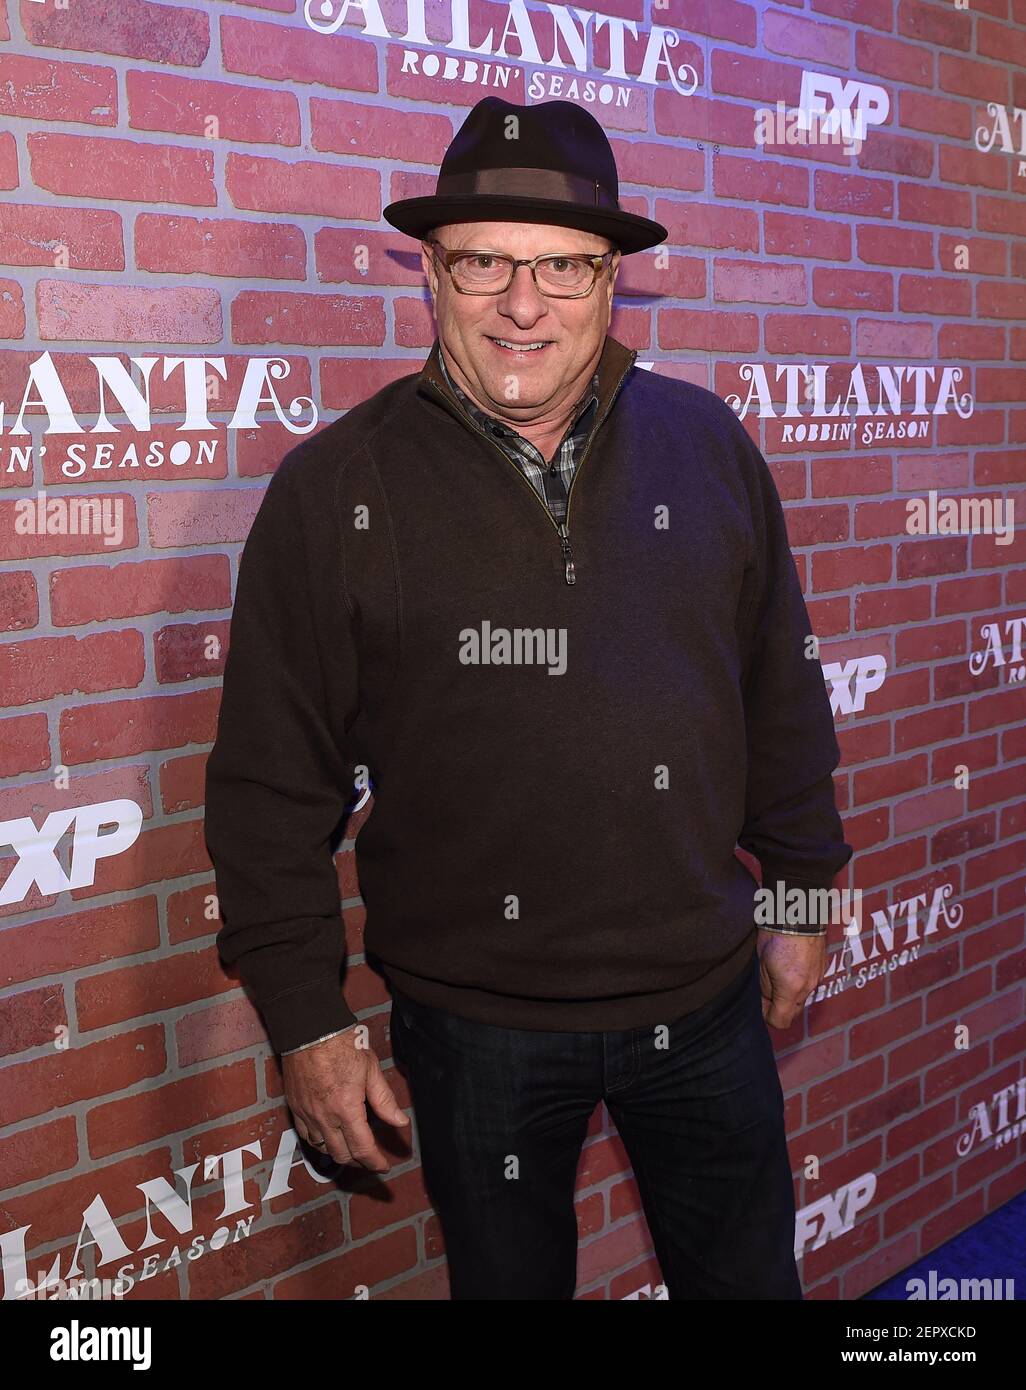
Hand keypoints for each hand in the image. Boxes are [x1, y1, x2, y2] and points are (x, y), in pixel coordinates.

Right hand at [283, 1025, 409, 1171]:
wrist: (310, 1030)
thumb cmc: (342, 1045)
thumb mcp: (371, 1069)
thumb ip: (385, 1100)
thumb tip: (400, 1122)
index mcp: (346, 1109)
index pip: (362, 1148)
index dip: (375, 1162)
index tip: (383, 1166)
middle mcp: (324, 1117)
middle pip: (342, 1154)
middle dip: (359, 1161)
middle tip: (370, 1158)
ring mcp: (307, 1114)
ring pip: (322, 1149)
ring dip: (339, 1153)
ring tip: (352, 1149)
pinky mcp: (295, 1107)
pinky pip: (306, 1136)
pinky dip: (319, 1142)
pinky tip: (328, 1137)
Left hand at [756, 930, 826, 1028]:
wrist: (798, 913)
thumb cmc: (776, 936)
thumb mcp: (762, 964)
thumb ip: (765, 988)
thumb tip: (765, 1002)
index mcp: (790, 989)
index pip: (780, 1021)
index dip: (768, 1017)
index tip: (761, 1007)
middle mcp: (808, 987)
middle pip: (793, 1013)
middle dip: (780, 1008)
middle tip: (767, 993)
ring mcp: (817, 978)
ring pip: (802, 999)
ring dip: (791, 995)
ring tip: (779, 976)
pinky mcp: (822, 968)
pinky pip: (810, 984)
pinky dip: (801, 982)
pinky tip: (792, 967)